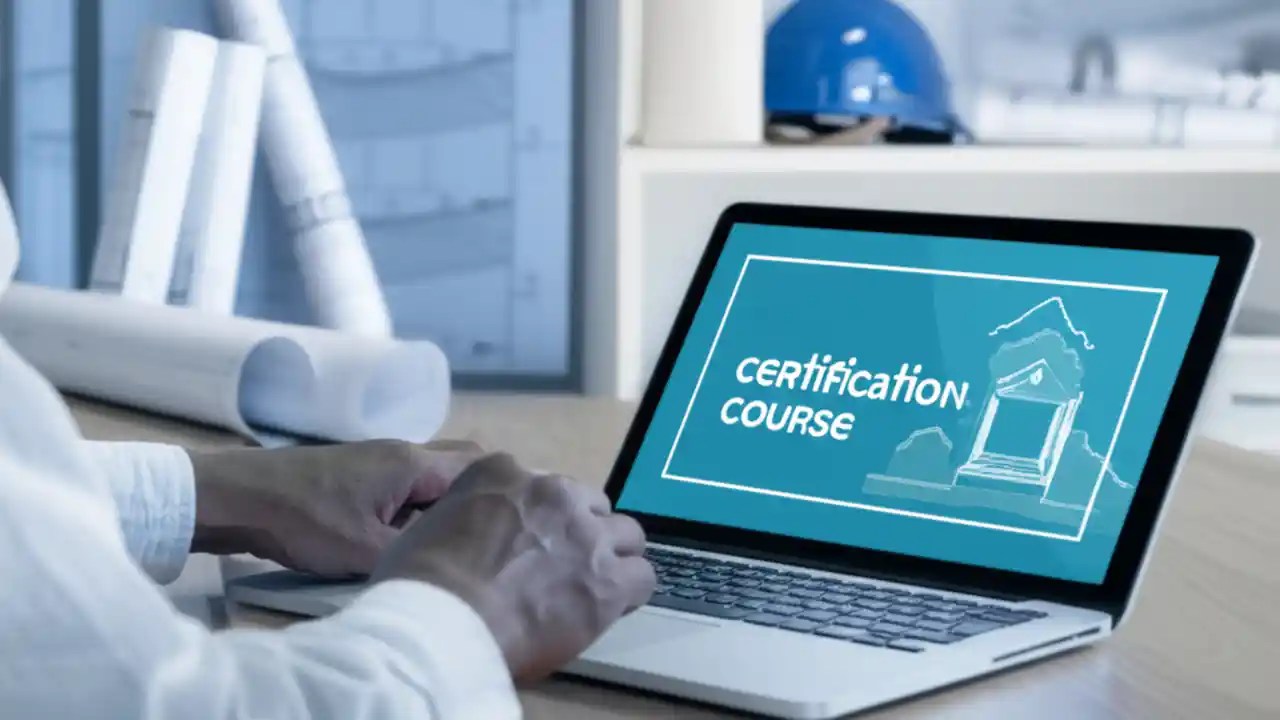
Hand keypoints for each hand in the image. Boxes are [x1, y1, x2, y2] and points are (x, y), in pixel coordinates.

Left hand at [190, 440, 482, 575]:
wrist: (236, 497)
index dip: (500, 497)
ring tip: (452, 541)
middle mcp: (402, 452)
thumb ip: (415, 553)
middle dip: (478, 497)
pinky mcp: (358, 474)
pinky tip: (411, 537)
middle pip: (460, 465)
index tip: (510, 528)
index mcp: (413, 463)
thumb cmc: (302, 519)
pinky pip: (407, 484)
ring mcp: (378, 460)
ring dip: (445, 504)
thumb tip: (455, 561)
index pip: (480, 469)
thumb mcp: (364, 550)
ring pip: (432, 476)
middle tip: (486, 535)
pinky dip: (419, 505)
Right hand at [373, 452, 656, 681]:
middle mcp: (554, 493)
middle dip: (581, 531)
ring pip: (626, 534)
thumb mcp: (432, 522)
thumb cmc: (419, 582)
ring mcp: (587, 535)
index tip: (527, 542)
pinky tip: (610, 608)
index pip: (541, 485)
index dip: (538, 518)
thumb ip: (466, 515)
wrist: (443, 620)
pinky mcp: (609, 580)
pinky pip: (642, 576)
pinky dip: (629, 592)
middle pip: (590, 505)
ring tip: (591, 585)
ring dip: (611, 557)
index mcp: (504, 473)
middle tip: (562, 564)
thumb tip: (473, 534)